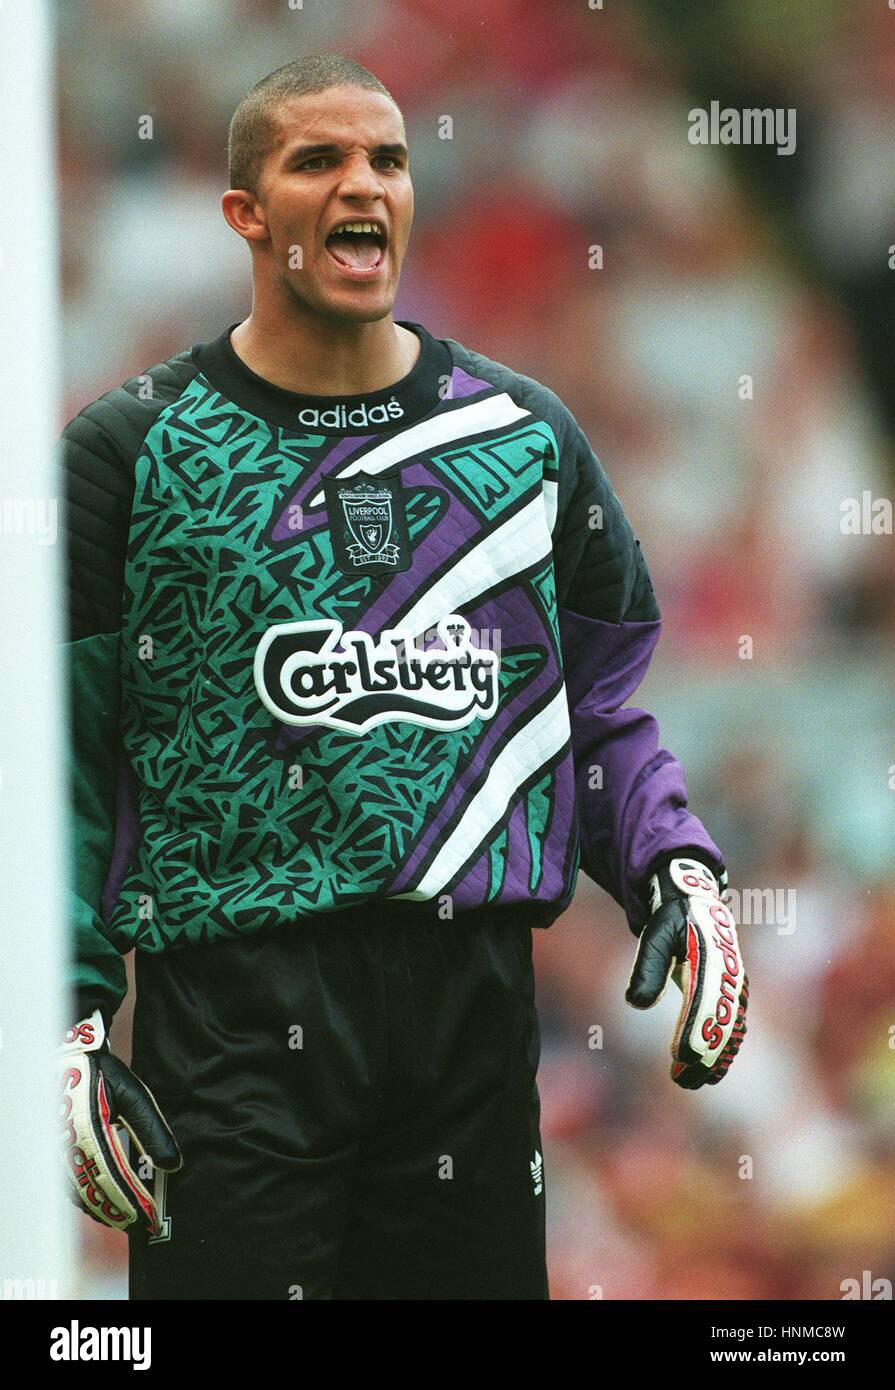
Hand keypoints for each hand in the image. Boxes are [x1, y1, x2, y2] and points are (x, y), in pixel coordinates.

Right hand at [58, 1010, 181, 1232]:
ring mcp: (58, 1153)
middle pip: (96, 1194)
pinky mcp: (54, 1153)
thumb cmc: (101, 1075)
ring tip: (129, 1219)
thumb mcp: (133, 1096)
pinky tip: (104, 1202)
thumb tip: (172, 1163)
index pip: (115, 1180)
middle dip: (121, 1214)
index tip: (151, 1221)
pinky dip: (88, 1199)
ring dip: (104, 1210)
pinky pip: (70, 1185)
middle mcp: (70, 1148)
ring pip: (80, 1194)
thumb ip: (152, 1131)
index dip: (133, 1204)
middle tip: (145, 1228)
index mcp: (90, 1133)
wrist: (65, 1060)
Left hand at [626, 857, 747, 1088]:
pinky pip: (732, 1027)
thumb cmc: (673, 919)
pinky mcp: (732, 994)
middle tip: (683, 1081)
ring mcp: (734, 986)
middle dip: (704, 1054)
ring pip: (730, 1029)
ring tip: (694, 1083)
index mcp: (711, 957)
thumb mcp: (656, 934)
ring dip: (715, 1059)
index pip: (703, 1002)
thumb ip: (648, 967)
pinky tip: (713, 1072)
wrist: (698, 904)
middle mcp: (729, 975)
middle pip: (720, 1022)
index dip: (694, 1031)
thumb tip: (637, 1003)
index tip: (682, 1057)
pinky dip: (724, 1050)